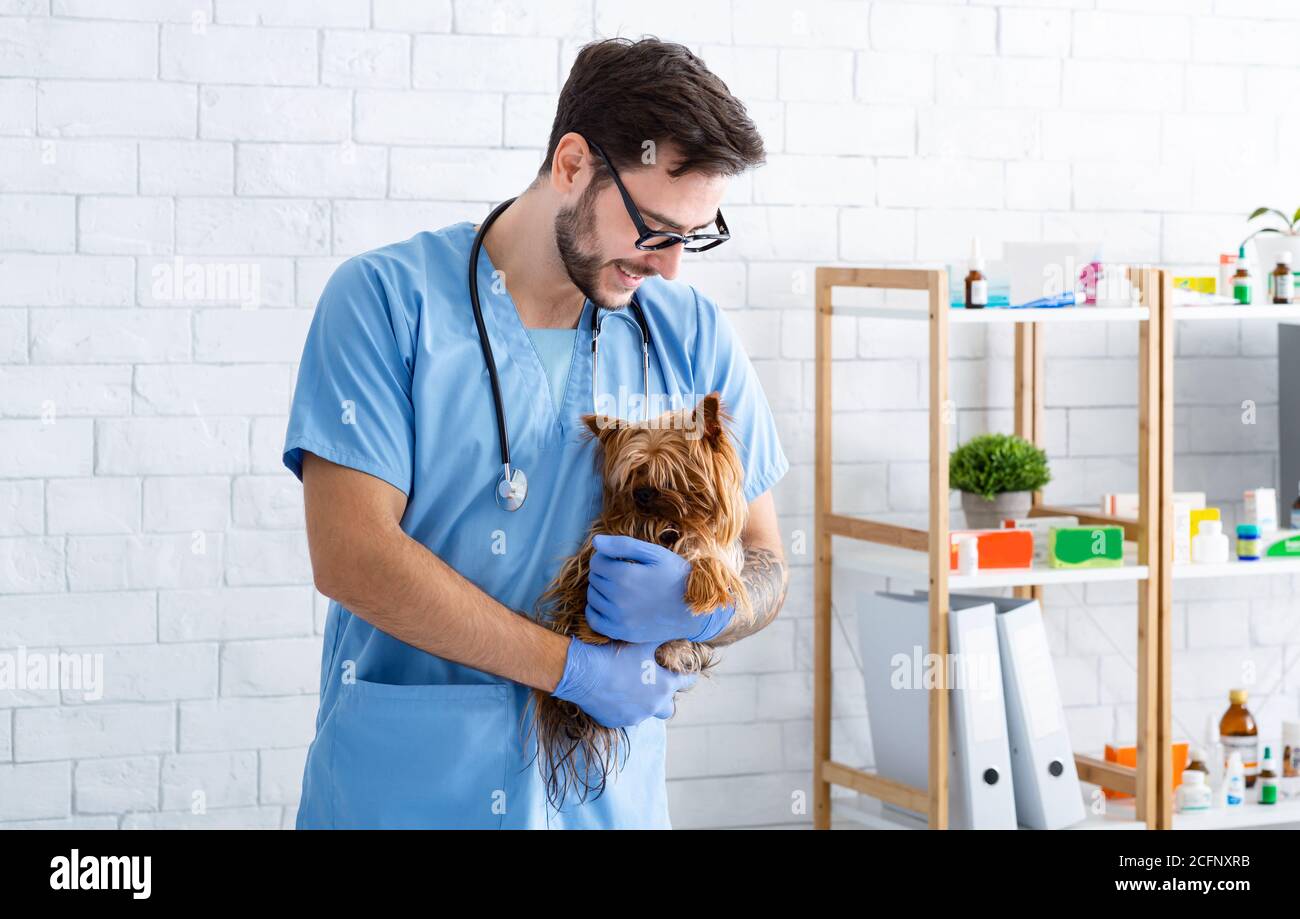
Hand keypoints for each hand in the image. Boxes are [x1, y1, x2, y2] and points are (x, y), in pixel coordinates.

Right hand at [552, 636, 697, 728]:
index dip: (687, 674)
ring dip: (642, 703)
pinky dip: (622, 707)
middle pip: (668, 708)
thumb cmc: (616, 654)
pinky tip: (613, 693)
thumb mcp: (643, 643)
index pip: (687, 681)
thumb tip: (676, 630)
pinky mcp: (614, 721)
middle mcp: (652, 706)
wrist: (584, 672)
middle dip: (665, 697)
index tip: (685, 671)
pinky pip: (624, 716)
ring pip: (645, 713)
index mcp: (664, 686)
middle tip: (655, 684)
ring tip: (630, 687)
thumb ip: (662, 638)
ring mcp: (634, 716)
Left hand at [585, 534, 735, 643]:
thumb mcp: (655, 554)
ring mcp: (619, 618)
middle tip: (622, 572)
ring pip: (592, 598)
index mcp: (625, 576)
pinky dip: (595, 610)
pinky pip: (594, 620)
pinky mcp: (622, 633)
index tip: (619, 559)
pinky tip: (608, 604)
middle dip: (604, 572)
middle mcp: (618, 598)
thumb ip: (623, 545)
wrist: (695, 610)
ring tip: (619, 587)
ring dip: (600, 590)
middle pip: (594, 579)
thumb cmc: (676, 577)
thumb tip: (595, 542)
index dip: (606, 557)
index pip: (597, 562)